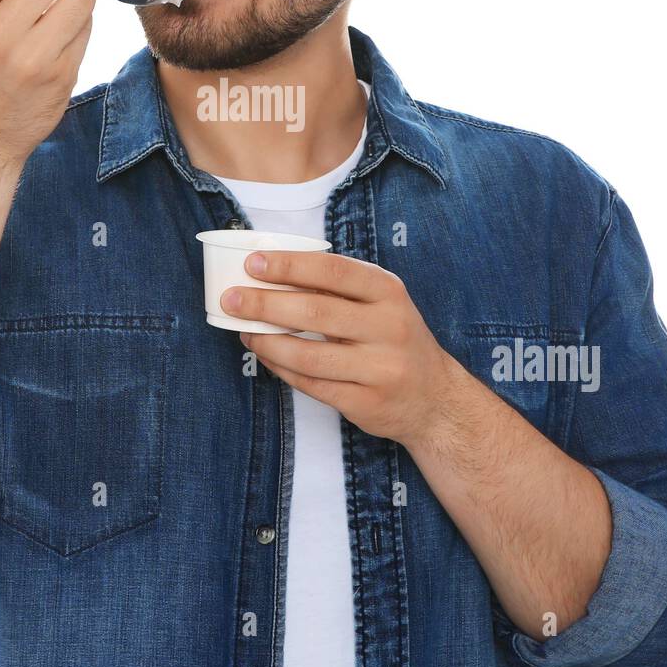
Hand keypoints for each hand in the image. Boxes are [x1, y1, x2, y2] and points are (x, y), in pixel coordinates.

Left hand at [221, 251, 458, 448]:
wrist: (434, 398)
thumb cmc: (393, 339)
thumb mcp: (380, 303)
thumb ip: (338, 288)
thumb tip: (271, 274)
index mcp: (389, 292)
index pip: (334, 270)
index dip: (290, 266)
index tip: (254, 263)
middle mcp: (388, 328)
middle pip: (315, 312)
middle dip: (265, 304)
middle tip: (231, 299)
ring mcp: (379, 369)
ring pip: (308, 355)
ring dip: (266, 341)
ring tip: (244, 330)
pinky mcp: (366, 403)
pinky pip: (311, 385)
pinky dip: (280, 368)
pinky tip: (265, 355)